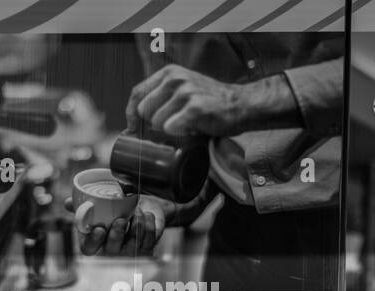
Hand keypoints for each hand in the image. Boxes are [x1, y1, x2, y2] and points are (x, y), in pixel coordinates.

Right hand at [67, 194, 168, 256]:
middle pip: (113, 249)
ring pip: (134, 243)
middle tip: (121, 219)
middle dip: (117, 234)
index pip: (89, 248)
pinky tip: (147, 214)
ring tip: (137, 210)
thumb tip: (69, 203)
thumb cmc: (114, 208)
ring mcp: (131, 252)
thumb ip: (81, 205)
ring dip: (136, 225)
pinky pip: (150, 238)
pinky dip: (149, 224)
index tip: (99, 229)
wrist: (141, 205)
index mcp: (95, 241)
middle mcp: (112, 250)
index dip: (93, 241)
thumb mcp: (97, 205)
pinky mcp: (148, 247)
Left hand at [127, 64, 248, 137]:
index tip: (133, 127)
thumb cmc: (213, 102)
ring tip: (187, 125)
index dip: (131, 113)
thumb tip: (138, 121)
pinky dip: (180, 133)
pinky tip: (193, 129)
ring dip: (170, 130)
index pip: (137, 92)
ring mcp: (185, 92)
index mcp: (170, 73)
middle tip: (172, 127)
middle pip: (145, 109)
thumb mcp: (185, 91)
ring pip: (157, 121)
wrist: (243, 105)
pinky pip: (172, 127)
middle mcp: (175, 79)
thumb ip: (163, 98)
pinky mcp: (195, 108)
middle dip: (155, 123)